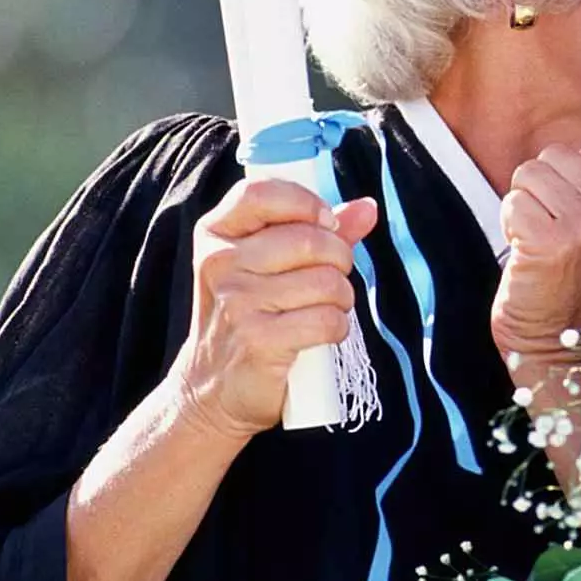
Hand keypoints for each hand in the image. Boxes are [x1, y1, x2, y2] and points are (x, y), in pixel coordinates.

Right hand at [168, 178, 377, 441]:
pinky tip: (321, 333)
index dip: (306, 203)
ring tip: (324, 308)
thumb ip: (317, 231)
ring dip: (341, 297)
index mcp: (216, 233)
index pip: (261, 192)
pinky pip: (326, 320)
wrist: (213, 388)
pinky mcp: (258, 341)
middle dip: (339, 258)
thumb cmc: (249, 316)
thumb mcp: (268, 264)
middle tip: (332, 277)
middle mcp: (220, 263)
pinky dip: (337, 327)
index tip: (326, 223)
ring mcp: (236, 303)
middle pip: (309, 239)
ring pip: (326, 281)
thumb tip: (367, 208)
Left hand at [492, 125, 580, 363]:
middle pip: (558, 155)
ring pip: (531, 174)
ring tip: (539, 244)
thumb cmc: (575, 288)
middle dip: (543, 189)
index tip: (575, 215)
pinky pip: (513, 201)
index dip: (573, 174)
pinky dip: (509, 225)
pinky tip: (526, 255)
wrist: (559, 351)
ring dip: (524, 207)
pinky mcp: (552, 242)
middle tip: (553, 235)